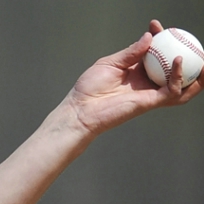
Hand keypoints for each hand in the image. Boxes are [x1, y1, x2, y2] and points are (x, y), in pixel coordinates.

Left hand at [64, 20, 200, 135]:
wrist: (80, 110)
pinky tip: (179, 61)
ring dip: (196, 74)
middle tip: (193, 42)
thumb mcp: (110, 63)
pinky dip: (180, 76)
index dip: (161, 38)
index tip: (157, 25)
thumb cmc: (88, 88)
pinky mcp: (151, 102)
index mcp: (137, 71)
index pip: (156, 53)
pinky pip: (173, 90)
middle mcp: (147, 82)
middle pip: (174, 71)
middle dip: (188, 58)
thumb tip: (150, 36)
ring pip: (182, 85)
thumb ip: (131, 52)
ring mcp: (150, 93)